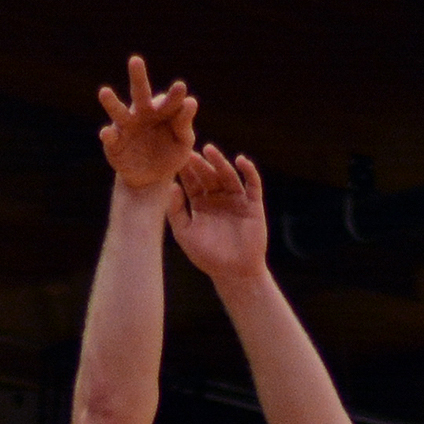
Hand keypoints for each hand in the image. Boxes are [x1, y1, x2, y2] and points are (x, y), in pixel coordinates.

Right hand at [98, 55, 196, 188]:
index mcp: (163, 110)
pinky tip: (107, 133)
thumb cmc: (170, 155)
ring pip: (118, 111)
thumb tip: (191, 101)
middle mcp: (142, 113)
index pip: (170, 100)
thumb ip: (184, 123)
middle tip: (135, 60)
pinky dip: (107, 135)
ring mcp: (126, 126)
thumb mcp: (183, 142)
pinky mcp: (113, 143)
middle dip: (138, 77)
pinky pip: (109, 137)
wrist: (151, 177)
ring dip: (111, 102)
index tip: (181, 88)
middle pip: (140, 92)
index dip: (175, 95)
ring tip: (104, 92)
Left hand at [168, 145, 268, 281]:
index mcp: (200, 204)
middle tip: (189, 152)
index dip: (185, 170)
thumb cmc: (207, 256)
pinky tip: (240, 160)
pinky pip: (252, 184)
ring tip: (209, 150)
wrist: (234, 273)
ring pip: (227, 175)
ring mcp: (236, 199)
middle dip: (199, 164)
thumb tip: (171, 186)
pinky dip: (248, 171)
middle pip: (208, 175)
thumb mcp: (185, 234)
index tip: (176, 157)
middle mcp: (217, 198)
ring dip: (219, 162)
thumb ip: (176, 211)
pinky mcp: (253, 204)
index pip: (192, 181)